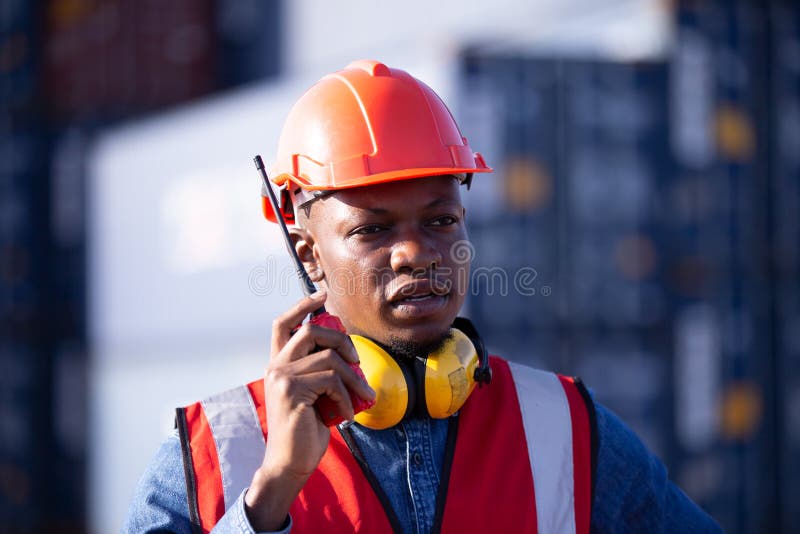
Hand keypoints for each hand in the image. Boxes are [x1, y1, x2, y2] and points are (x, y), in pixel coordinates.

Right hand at [244, 290, 374, 529]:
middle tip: (356, 359)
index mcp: (278, 364)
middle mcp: (275, 367)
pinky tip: (349, 413)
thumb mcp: (313, 394)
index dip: (302, 306)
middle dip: (341, 340)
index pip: (283, 324)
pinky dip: (348, 397)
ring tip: (362, 394)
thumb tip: (348, 354)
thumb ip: (319, 372)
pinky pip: (332, 381)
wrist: (290, 462)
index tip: (323, 295)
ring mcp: (281, 378)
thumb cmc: (305, 429)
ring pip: (329, 359)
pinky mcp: (292, 391)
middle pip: (311, 332)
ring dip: (353, 377)